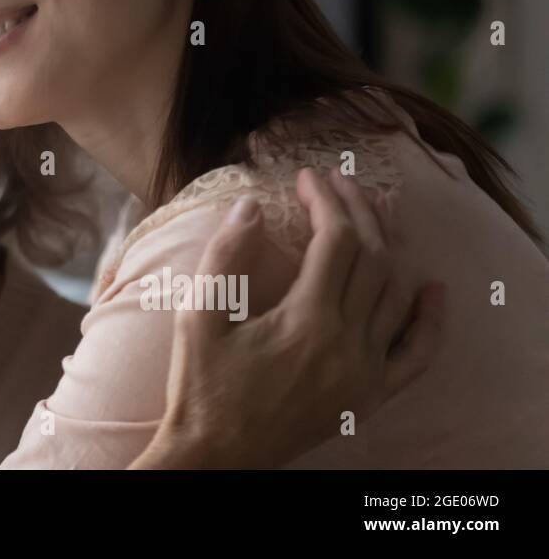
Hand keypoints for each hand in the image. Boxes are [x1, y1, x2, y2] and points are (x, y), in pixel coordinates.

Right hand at [138, 168, 444, 468]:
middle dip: (358, 211)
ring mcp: (363, 372)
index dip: (326, 201)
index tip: (307, 177)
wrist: (214, 453)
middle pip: (372, 258)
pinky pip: (416, 355)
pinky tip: (433, 289)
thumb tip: (250, 204)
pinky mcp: (368, 396)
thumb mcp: (199, 315)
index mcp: (306, 321)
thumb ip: (225, 256)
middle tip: (339, 182)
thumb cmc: (200, 383)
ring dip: (390, 246)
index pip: (336, 241)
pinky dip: (430, 320)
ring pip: (395, 293)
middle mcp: (346, 345)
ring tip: (376, 210)